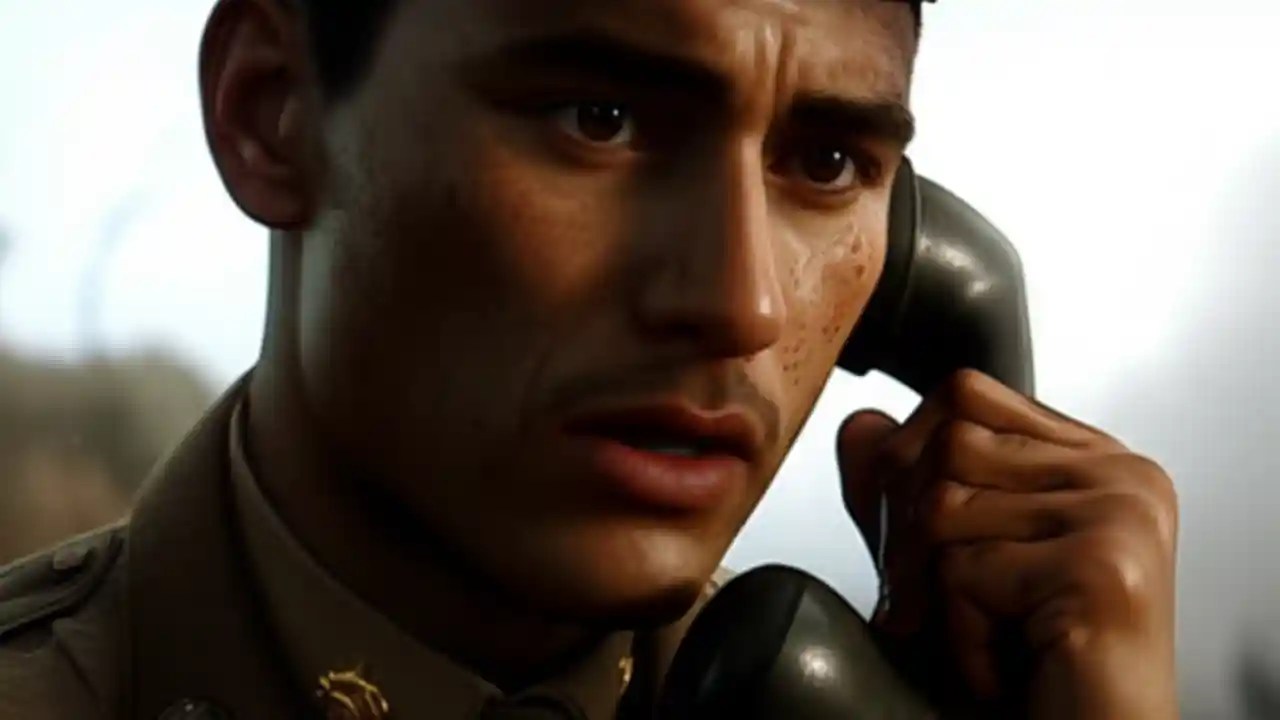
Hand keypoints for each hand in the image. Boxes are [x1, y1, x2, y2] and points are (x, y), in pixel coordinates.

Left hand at [838, 370, 1177, 718]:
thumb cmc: (1036, 667)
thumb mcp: (958, 562)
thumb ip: (912, 490)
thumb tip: (860, 424)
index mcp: (1095, 459)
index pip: (965, 393)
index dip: (909, 459)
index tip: (914, 540)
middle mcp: (1121, 476)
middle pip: (945, 444)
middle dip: (906, 536)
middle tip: (925, 605)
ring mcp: (1120, 516)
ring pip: (945, 505)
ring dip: (932, 591)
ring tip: (979, 634)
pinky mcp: (1103, 568)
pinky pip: (966, 572)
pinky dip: (961, 636)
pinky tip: (1003, 665)